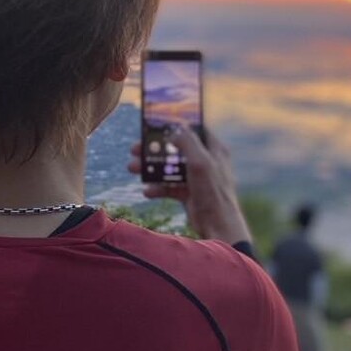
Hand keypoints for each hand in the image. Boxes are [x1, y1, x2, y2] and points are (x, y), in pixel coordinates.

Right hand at [126, 126, 250, 243]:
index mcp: (214, 149)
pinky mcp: (189, 193)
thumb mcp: (200, 162)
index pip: (195, 129)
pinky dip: (157, 188)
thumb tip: (176, 129)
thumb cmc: (213, 192)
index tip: (158, 125)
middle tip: (135, 149)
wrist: (217, 225)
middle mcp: (206, 161)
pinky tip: (147, 192)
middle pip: (176, 149)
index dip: (177, 126)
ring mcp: (197, 178)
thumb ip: (188, 142)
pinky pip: (169, 187)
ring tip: (133, 169)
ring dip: (151, 169)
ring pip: (169, 168)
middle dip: (155, 149)